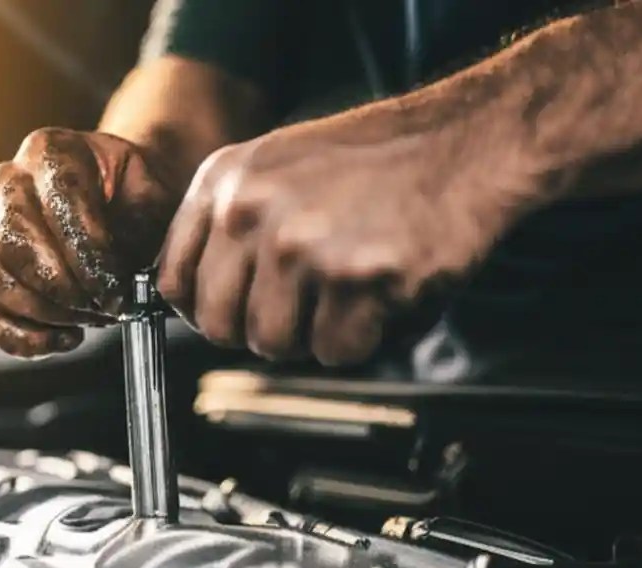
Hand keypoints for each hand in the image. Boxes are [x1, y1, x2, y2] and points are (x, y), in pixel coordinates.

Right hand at [0, 128, 176, 356]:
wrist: (119, 200)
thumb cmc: (134, 197)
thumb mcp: (152, 195)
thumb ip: (138, 226)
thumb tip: (115, 276)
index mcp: (50, 150)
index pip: (58, 200)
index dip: (88, 253)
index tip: (118, 290)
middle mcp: (7, 182)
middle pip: (12, 241)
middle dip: (62, 287)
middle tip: (104, 309)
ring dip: (40, 313)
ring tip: (86, 321)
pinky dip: (18, 337)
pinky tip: (61, 341)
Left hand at [158, 108, 527, 365]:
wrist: (467, 142)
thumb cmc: (376, 159)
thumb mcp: (275, 165)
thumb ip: (227, 223)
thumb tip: (193, 296)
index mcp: (224, 182)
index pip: (174, 281)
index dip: (202, 311)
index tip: (229, 314)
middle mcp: (252, 212)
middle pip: (218, 325)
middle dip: (256, 331)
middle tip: (297, 311)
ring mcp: (303, 246)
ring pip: (273, 345)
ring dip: (309, 337)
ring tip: (342, 297)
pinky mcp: (358, 280)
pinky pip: (334, 351)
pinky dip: (359, 339)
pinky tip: (377, 298)